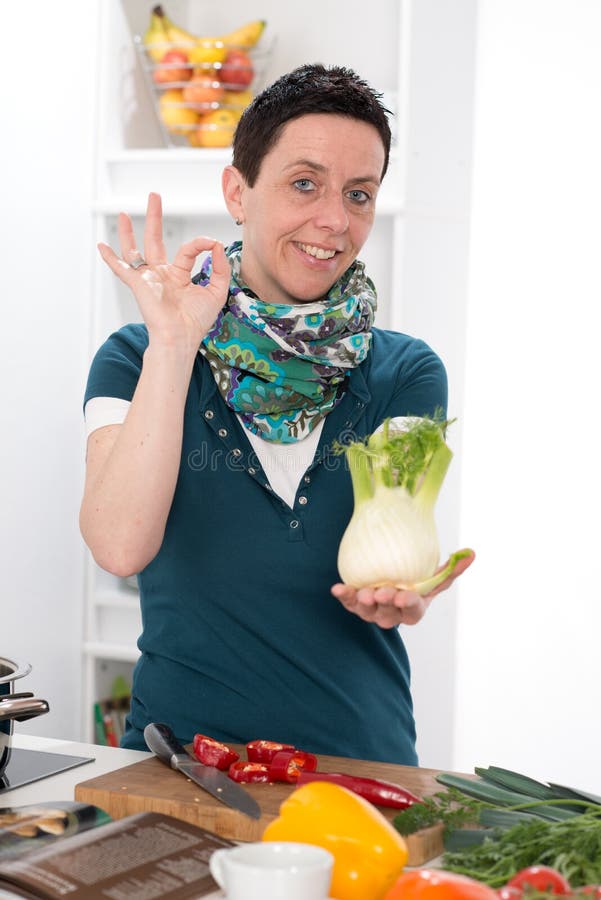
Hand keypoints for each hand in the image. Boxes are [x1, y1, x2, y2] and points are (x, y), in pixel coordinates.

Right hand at [97, 192, 229, 350]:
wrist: (181, 337)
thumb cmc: (196, 321)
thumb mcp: (217, 291)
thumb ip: (221, 269)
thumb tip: (217, 246)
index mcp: (178, 276)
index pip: (187, 250)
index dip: (201, 244)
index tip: (212, 243)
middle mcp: (161, 275)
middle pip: (154, 240)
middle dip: (154, 218)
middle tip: (154, 196)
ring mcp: (148, 278)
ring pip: (135, 250)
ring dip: (128, 232)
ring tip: (125, 213)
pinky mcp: (138, 284)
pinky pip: (121, 268)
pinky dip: (110, 258)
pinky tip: (101, 246)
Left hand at [330, 550, 474, 629]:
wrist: (391, 580)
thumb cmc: (416, 580)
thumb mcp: (434, 575)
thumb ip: (452, 567)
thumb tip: (472, 553)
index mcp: (414, 608)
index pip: (413, 611)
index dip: (408, 605)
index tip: (403, 596)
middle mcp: (392, 614)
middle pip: (388, 615)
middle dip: (385, 604)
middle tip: (381, 593)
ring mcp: (373, 611)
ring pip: (367, 612)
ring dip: (363, 603)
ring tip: (362, 592)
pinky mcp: (356, 604)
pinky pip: (349, 602)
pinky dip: (344, 596)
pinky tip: (337, 588)